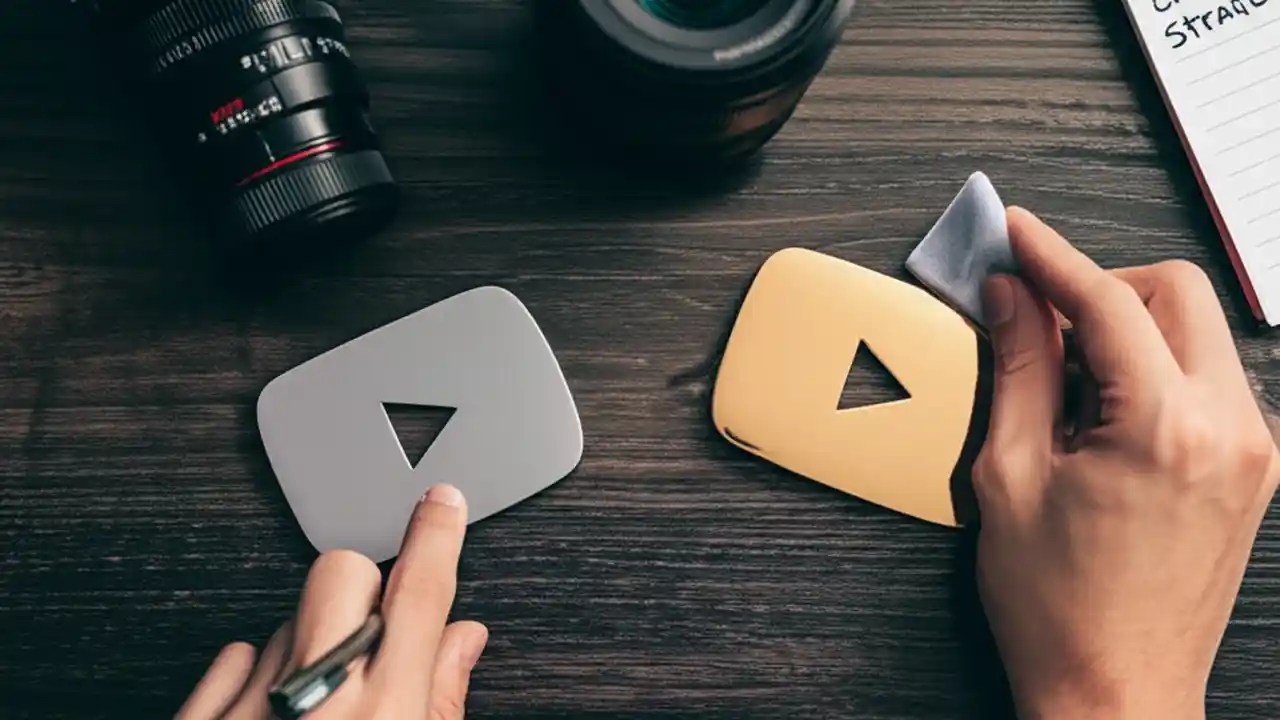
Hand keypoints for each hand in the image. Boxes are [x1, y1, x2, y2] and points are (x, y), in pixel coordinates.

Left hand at [176, 484, 487, 718]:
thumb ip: (442, 701)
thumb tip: (461, 641)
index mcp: (383, 712)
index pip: (420, 592)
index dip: (436, 535)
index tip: (440, 502)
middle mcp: (315, 698)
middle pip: (342, 574)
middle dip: (363, 587)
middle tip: (372, 632)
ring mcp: (251, 708)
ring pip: (288, 617)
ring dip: (311, 642)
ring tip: (319, 706)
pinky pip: (230, 659)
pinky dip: (252, 674)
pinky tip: (273, 709)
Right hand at [973, 208, 1278, 719]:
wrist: (1116, 691)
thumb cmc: (1060, 608)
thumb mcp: (1012, 478)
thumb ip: (1017, 371)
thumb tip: (1010, 300)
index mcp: (1165, 430)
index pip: (1108, 302)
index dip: (1052, 255)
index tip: (1016, 232)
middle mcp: (1230, 429)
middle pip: (1175, 294)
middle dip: (1101, 285)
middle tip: (1036, 311)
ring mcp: (1253, 450)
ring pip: (1196, 332)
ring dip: (1128, 329)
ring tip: (1064, 381)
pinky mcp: (1252, 468)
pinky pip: (1206, 380)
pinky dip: (1153, 369)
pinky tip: (1103, 413)